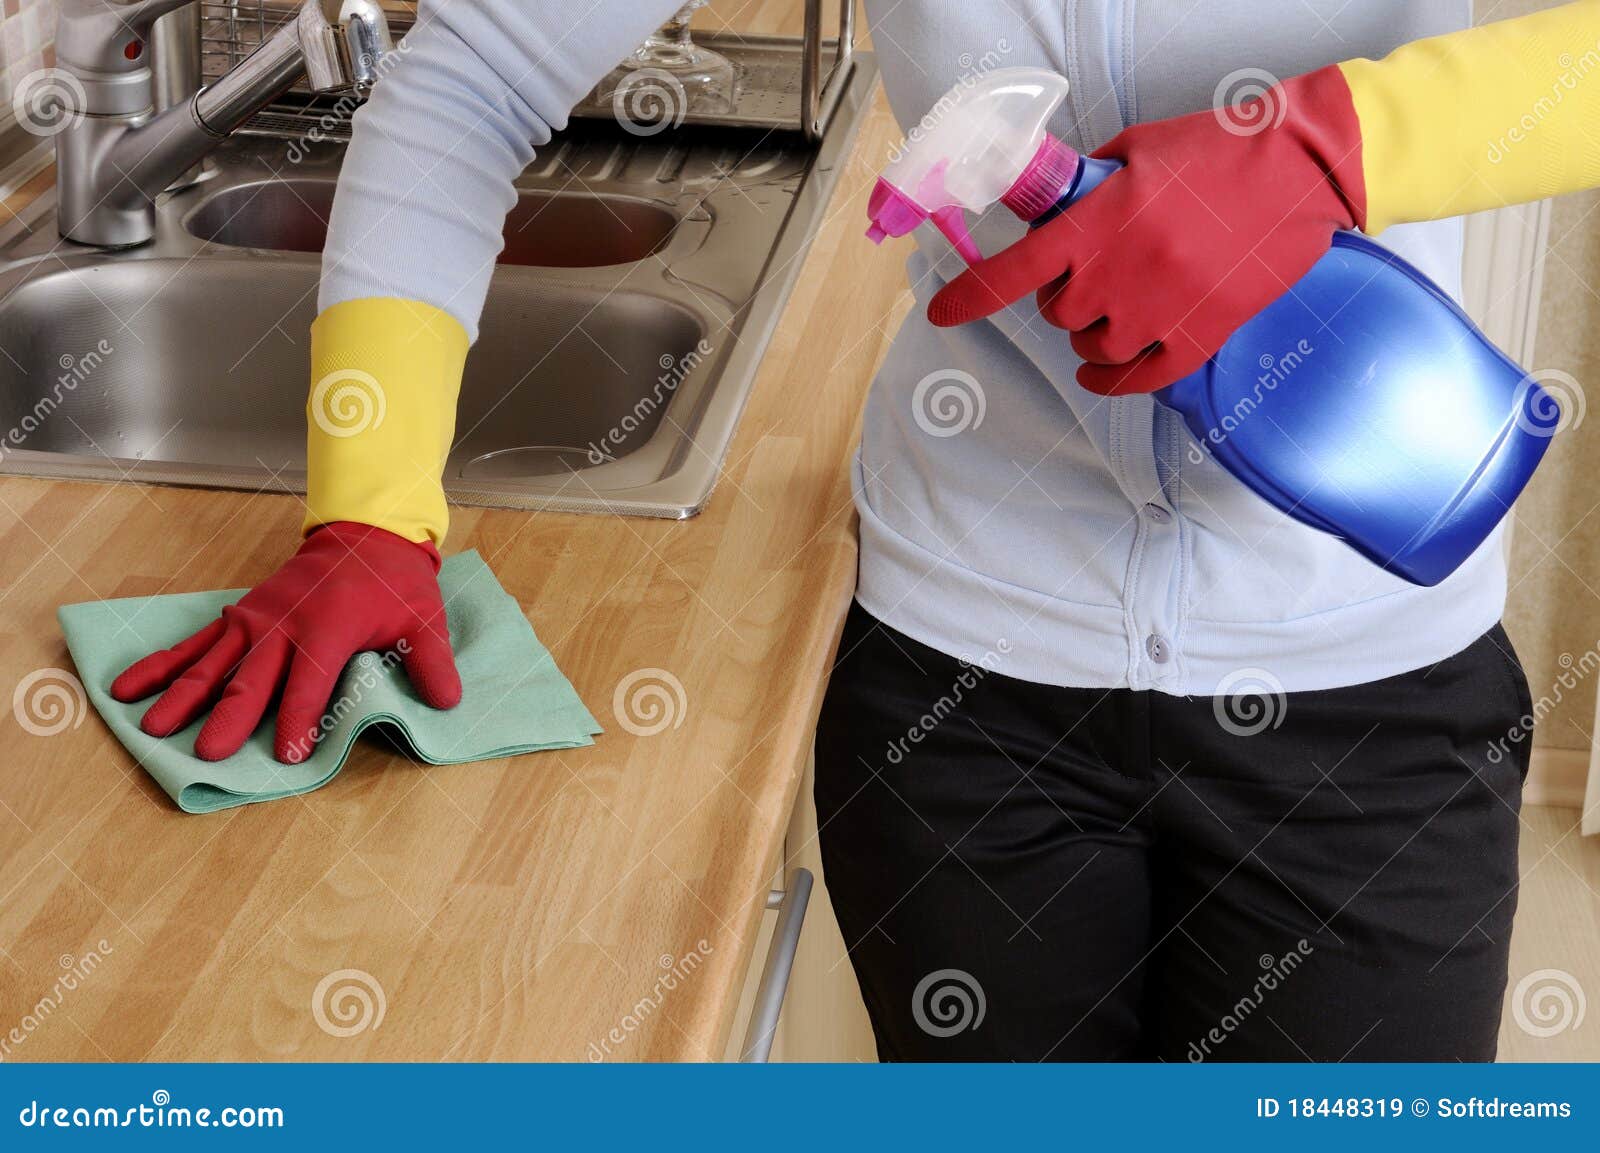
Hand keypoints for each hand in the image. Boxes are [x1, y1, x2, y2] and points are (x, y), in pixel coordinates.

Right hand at [111, 521, 461, 763]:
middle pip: (253, 678)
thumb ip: (432, 662)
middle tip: (208, 752)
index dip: (300, 719)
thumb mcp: (424, 620)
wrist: (365, 534)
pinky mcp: (238, 616)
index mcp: (329, 630)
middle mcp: (284, 625)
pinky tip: (128, 689)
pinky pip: (195, 643)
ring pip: (214, 663)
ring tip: (153, 729)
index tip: (289, 755)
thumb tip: (447, 702)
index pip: (312, 683)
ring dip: (183, 696)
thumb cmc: (395, 584)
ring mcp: (254, 620)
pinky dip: (162, 665)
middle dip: (231, 716)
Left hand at [927, 66, 1364, 394]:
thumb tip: (1051, 215)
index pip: (1013, 271)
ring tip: (1114, 306)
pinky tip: (1105, 370)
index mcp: (1099, 225)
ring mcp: (1160, 312)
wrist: (1302, 171)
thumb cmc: (1218, 152)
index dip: (969, 297)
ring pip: (1091, 349)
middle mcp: (1120, 275)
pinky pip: (1135, 380)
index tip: (942, 312)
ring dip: (1089, 334)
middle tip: (1089, 273)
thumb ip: (1088, 189)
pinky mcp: (1199, 338)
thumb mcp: (1136, 153)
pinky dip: (1110, 379)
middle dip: (1061, 297)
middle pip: (1055, 314)